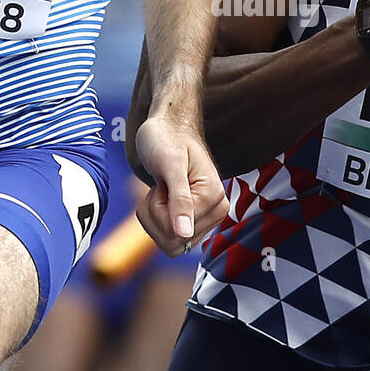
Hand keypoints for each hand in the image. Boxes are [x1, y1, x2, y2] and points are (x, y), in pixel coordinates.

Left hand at [133, 114, 227, 255]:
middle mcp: (216, 212)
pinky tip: (161, 193)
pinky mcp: (193, 219)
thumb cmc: (167, 138)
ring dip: (153, 215)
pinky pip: (166, 236)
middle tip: (161, 185)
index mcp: (215, 199)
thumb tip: (185, 234)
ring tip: (161, 188)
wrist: (167, 127)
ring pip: (168, 243)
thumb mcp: (170, 164)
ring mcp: (204, 218)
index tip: (164, 182)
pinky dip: (153, 216)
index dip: (160, 208)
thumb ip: (180, 199)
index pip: (177, 233)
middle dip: (155, 213)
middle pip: (173, 242)